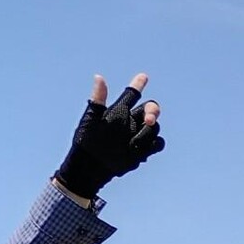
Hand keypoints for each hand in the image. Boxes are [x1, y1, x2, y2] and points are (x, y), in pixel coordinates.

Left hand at [51, 73, 164, 199]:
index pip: (132, 94)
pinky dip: (153, 145)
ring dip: (148, 133)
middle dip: (154, 110)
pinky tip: (139, 151)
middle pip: (151, 108)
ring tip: (132, 144)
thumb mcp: (90, 120)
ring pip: (155, 127)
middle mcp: (130, 121)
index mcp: (119, 111)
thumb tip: (98, 77)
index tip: (143, 77)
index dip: (138, 84)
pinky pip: (158, 143)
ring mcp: (137, 135)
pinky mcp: (142, 150)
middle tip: (149, 119)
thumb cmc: (86, 142)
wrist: (88, 167)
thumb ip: (97, 99)